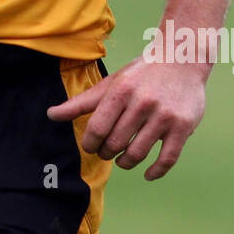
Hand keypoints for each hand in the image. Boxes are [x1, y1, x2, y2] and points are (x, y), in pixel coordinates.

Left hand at [47, 56, 208, 179]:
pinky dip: (155, 171)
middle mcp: (142, 103)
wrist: (181, 59)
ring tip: (122, 159)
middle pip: (116, 143)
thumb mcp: (111, 83)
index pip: (97, 128)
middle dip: (106, 152)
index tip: (90, 146)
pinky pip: (167, 159)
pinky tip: (147, 173)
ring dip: (125, 162)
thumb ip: (81, 102)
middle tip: (106, 151)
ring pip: (137, 153)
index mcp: (121, 91)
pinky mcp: (183, 127)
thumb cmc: (141, 74)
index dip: (90, 143)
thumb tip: (51, 115)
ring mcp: (164, 116)